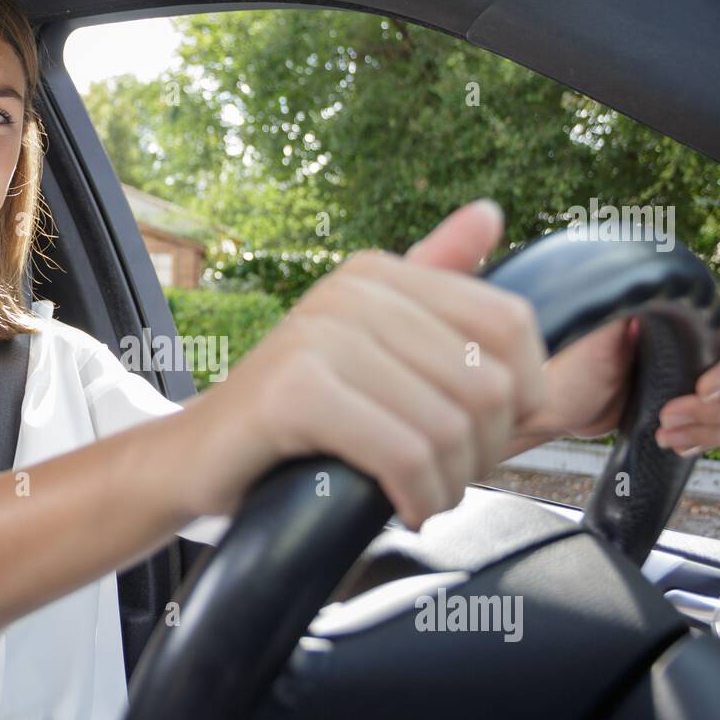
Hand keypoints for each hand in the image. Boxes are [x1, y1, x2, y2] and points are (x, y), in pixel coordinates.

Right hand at [187, 198, 545, 528]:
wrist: (197, 455)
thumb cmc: (294, 415)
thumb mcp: (370, 348)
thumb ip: (431, 285)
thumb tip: (489, 213)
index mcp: (378, 274)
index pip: (510, 322)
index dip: (523, 395)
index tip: (484, 436)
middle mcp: (351, 292)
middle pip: (488, 382)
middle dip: (483, 452)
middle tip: (446, 479)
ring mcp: (320, 337)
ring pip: (450, 426)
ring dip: (448, 485)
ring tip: (420, 497)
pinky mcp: (296, 391)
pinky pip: (403, 454)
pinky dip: (417, 496)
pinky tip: (402, 507)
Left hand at [514, 290, 719, 455]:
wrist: (553, 407)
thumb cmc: (564, 368)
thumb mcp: (591, 338)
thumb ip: (623, 315)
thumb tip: (650, 294)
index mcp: (683, 309)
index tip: (702, 390)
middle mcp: (700, 333)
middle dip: (718, 405)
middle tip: (669, 419)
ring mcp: (701, 367)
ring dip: (711, 426)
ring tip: (666, 434)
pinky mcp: (693, 398)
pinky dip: (707, 436)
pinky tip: (677, 441)